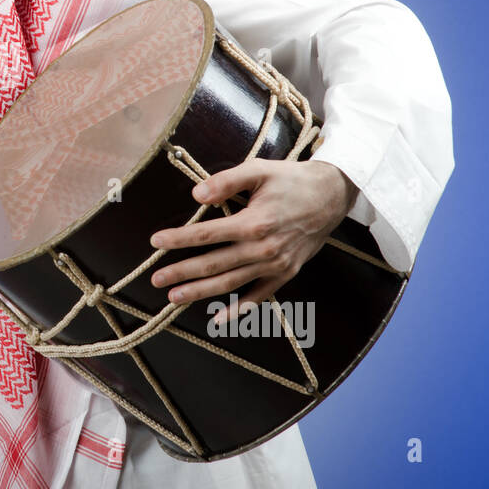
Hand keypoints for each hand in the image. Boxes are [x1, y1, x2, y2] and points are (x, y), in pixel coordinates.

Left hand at [147, 158, 358, 321]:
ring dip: (201, 293)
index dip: (179, 239)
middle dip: (182, 272)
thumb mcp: (259, 169)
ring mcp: (275, 265)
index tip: (156, 241)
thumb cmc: (291, 179)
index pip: (207, 234)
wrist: (332, 195)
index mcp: (254, 223)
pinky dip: (239, 310)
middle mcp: (263, 249)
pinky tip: (218, 319)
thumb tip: (196, 194)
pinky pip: (258, 297)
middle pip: (214, 264)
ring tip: (174, 297)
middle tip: (156, 279)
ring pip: (231, 283)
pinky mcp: (285, 273)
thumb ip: (226, 181)